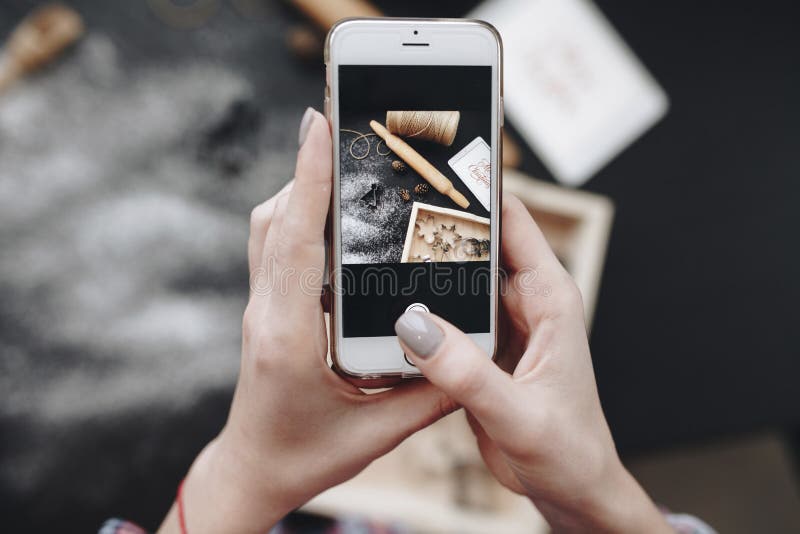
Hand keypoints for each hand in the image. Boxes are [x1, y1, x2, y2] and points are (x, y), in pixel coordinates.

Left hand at [159, 108, 455, 533]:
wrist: (256, 470)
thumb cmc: (307, 457)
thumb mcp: (380, 433)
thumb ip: (432, 392)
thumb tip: (474, 351)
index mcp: (289, 338)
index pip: (295, 242)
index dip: (309, 179)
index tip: (320, 125)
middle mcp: (267, 313)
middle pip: (277, 221)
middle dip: (308, 169)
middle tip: (342, 129)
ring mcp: (262, 308)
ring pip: (271, 229)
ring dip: (301, 191)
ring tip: (342, 164)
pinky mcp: (267, 309)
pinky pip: (276, 247)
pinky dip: (299, 217)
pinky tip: (333, 216)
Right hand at [395, 196, 672, 533]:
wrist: (568, 487)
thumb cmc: (567, 451)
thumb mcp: (519, 415)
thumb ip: (467, 374)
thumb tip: (413, 326)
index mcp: (550, 299)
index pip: (513, 221)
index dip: (477, 188)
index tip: (433, 164)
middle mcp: (525, 301)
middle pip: (477, 241)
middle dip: (436, 222)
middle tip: (386, 205)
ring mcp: (500, 323)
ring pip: (456, 277)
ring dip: (424, 267)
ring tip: (376, 248)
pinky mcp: (479, 347)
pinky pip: (445, 314)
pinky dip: (420, 308)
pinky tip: (386, 305)